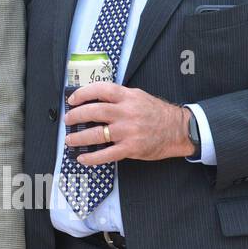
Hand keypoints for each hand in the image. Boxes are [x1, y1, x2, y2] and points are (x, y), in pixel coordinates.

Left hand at [63, 82, 192, 164]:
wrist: (178, 129)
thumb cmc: (157, 113)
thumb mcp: (138, 96)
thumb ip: (118, 97)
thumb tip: (93, 99)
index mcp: (127, 97)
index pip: (100, 90)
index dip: (82, 93)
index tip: (72, 100)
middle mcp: (127, 113)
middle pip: (94, 111)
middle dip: (76, 116)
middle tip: (68, 120)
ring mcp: (128, 131)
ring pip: (97, 134)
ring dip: (79, 137)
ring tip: (70, 139)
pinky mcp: (131, 148)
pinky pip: (107, 154)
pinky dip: (92, 158)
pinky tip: (83, 158)